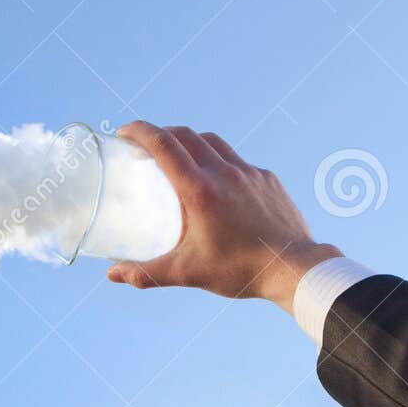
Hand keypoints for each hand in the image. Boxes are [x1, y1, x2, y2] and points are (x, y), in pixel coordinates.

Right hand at [106, 122, 341, 312]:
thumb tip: (113, 275)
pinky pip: (238, 161)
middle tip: (146, 146)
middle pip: (186, 135)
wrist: (294, 268)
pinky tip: (218, 182)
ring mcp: (249, 173)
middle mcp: (224, 172)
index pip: (164, 144)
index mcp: (200, 189)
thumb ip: (146, 273)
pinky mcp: (267, 179)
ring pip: (213, 142)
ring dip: (191, 142)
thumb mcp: (187, 273)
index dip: (140, 132)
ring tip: (180, 157)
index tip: (124, 133)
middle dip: (161, 133)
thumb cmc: (241, 270)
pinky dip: (220, 162)